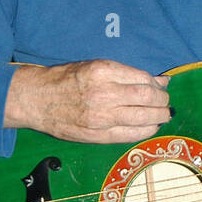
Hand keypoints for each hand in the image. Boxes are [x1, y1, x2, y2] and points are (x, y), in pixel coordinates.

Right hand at [3, 60, 170, 143]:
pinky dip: (146, 131)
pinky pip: (130, 135)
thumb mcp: (95, 66)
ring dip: (159, 117)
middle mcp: (104, 93)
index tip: (161, 87)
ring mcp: (101, 117)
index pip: (143, 79)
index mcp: (103, 71)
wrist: (36, 100)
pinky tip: (150, 127)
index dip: (158, 84)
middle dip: (163, 101)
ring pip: (144, 118)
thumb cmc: (66, 79)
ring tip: (162, 115)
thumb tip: (161, 81)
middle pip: (148, 98)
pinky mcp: (97, 135)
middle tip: (165, 102)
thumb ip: (127, 74)